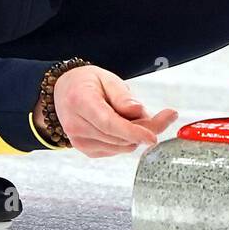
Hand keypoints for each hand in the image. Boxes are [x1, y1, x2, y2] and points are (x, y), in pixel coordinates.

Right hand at [38, 65, 177, 157]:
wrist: (64, 92)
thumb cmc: (86, 83)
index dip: (133, 132)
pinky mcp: (86, 150)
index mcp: (79, 102)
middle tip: (164, 115)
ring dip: (136, 135)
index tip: (153, 136)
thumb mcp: (107, 79)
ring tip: (134, 116)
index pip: (109, 123)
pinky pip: (117, 150)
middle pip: (119, 137)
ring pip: (121, 146)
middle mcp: (76, 126)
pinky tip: (123, 125)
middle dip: (145, 130)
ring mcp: (79, 141)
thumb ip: (123, 96)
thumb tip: (138, 111)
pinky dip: (127, 139)